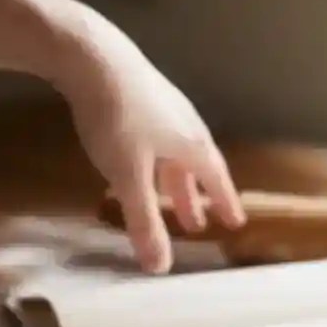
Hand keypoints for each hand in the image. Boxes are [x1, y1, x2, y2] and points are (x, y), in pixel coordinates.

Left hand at [56, 21, 245, 272]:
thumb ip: (144, 222)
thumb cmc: (119, 119)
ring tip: (166, 199)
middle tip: (196, 223)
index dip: (225, 203)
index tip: (235, 222)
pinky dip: (152, 159)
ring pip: (173, 153)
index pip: (217, 180)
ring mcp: (162, 108)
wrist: (91, 57)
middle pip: (195, 169)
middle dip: (195, 198)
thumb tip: (160, 269)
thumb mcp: (129, 177)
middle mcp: (185, 126)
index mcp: (193, 145)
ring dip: (172, 179)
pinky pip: (154, 137)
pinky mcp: (138, 96)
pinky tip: (136, 162)